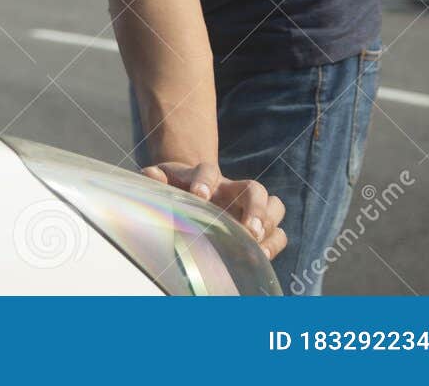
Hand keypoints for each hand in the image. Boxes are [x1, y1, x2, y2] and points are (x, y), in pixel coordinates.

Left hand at [141, 160, 287, 260]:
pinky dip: (273, 243)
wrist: (194, 191)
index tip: (199, 196)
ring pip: (274, 205)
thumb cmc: (177, 188)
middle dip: (255, 208)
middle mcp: (233, 189)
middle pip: (254, 188)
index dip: (204, 180)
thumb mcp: (164, 180)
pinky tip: (261, 256)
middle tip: (247, 228)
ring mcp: (248, 207)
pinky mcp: (258, 226)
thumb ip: (155, 177)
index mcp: (206, 177)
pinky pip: (278, 232)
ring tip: (256, 242)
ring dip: (268, 224)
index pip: (208, 170)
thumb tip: (150, 173)